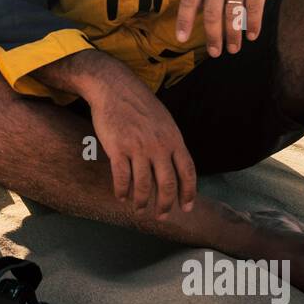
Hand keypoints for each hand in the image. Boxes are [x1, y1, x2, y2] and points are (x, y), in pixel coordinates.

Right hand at [85, 68, 196, 218]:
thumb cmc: (139, 104)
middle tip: (162, 216)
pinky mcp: (118, 149)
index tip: (186, 208)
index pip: (188, 172)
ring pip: (144, 185)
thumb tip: (175, 166)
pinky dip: (122, 191)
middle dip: (166, 204)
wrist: (114, 88)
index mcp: (174, 139)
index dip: (188, 193)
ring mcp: (138, 148)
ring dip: (142, 202)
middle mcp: (159, 146)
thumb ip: (170, 143)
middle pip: (167, 183)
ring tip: (140, 209)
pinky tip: (122, 197)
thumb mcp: (164, 121)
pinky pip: (122, 178)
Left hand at [175, 0, 286, 55]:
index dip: (184, 20)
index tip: (181, 39)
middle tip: (216, 52)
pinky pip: (254, 5)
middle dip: (213, 36)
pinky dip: (253, 23)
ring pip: (233, 12)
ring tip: (234, 48)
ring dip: (233, 34)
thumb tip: (198, 13)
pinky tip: (252, 35)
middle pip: (212, 12)